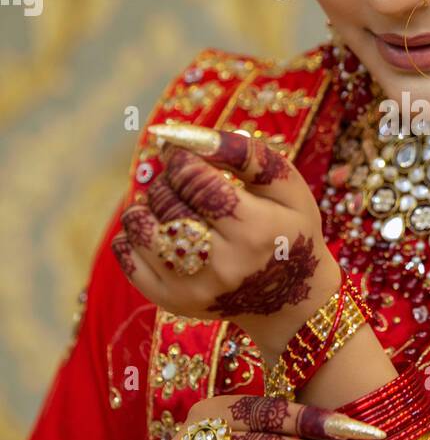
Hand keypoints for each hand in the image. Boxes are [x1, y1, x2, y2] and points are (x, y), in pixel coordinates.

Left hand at [112, 124, 342, 362]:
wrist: (292, 298)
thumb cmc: (290, 230)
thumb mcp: (286, 186)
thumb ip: (245, 154)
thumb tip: (187, 137)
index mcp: (254, 231)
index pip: (195, 180)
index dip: (180, 158)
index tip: (180, 152)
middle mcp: (222, 265)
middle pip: (167, 202)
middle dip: (168, 180)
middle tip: (182, 179)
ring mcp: (194, 288)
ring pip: (140, 229)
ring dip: (145, 205)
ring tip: (168, 203)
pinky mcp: (173, 302)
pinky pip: (128, 261)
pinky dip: (131, 237)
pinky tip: (154, 228)